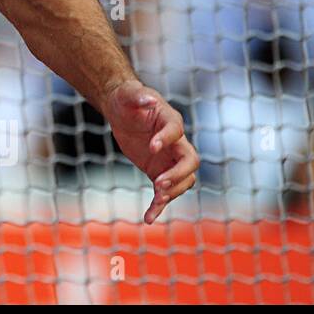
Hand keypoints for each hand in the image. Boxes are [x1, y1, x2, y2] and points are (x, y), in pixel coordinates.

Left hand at [103, 81, 199, 223]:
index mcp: (171, 121)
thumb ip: (138, 96)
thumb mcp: (129, 94)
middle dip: (177, 174)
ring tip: (157, 201)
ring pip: (184, 181)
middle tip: (158, 183)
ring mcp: (170, 159)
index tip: (150, 146)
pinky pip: (165, 193)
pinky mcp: (159, 172)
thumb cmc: (127, 99)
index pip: (177, 131)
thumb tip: (148, 99)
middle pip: (190, 162)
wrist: (122, 111)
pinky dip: (159, 206)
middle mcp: (177, 143)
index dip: (167, 139)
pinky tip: (149, 218)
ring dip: (172, 192)